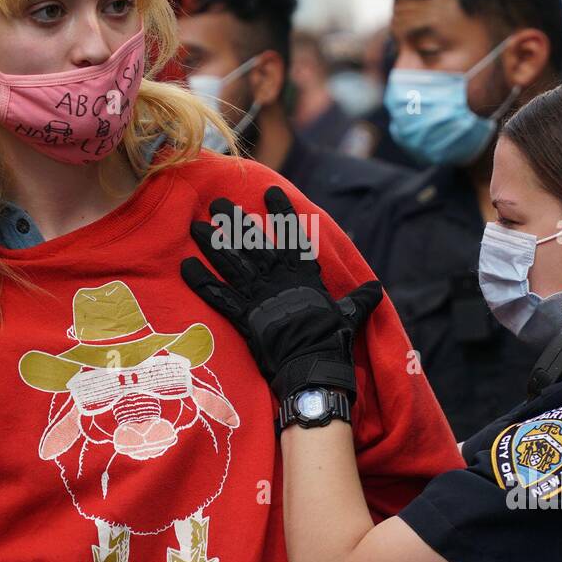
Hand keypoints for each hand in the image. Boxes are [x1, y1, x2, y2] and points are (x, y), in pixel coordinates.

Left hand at [180, 186, 382, 402]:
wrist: (314, 368)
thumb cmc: (334, 342)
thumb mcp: (351, 316)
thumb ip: (359, 299)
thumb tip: (375, 288)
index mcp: (304, 277)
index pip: (292, 237)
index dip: (281, 213)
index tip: (270, 192)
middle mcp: (279, 281)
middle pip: (253, 244)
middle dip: (234, 222)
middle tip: (217, 204)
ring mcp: (260, 298)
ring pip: (232, 264)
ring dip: (213, 245)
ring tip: (197, 228)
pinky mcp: (245, 319)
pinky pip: (219, 297)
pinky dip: (202, 282)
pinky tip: (186, 267)